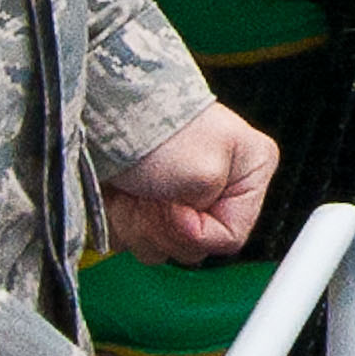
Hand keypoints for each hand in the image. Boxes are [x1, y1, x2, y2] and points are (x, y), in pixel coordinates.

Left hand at [106, 104, 277, 261]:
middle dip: (163, 227)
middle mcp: (217, 188)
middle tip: (153, 193)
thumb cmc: (159, 127)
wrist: (106, 108)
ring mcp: (177, 197)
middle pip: (192, 247)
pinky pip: (132, 238)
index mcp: (248, 173)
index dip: (197, 231)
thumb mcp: (204, 175)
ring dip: (138, 223)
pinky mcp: (143, 204)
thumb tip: (186, 238)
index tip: (178, 206)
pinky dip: (120, 220)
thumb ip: (209, 225)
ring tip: (135, 189)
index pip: (231, 237)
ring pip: (160, 247)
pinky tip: (120, 194)